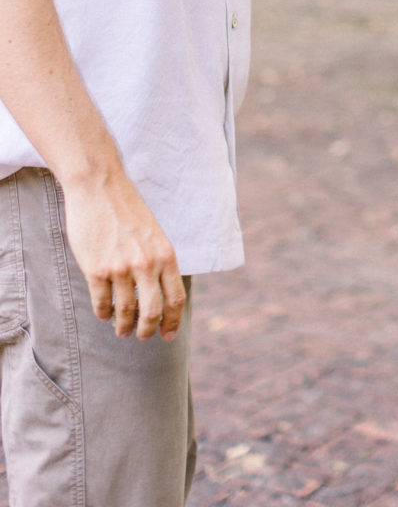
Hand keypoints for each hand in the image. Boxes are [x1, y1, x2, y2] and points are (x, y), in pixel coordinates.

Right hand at [62, 174, 185, 341]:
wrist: (100, 187)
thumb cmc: (127, 209)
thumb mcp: (154, 234)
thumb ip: (159, 260)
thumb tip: (160, 292)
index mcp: (165, 254)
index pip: (176, 298)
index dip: (173, 322)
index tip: (168, 335)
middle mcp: (146, 264)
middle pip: (152, 312)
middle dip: (147, 331)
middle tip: (142, 336)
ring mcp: (121, 268)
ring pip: (125, 312)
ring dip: (123, 327)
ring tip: (122, 331)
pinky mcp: (96, 270)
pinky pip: (102, 304)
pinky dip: (103, 314)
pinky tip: (104, 314)